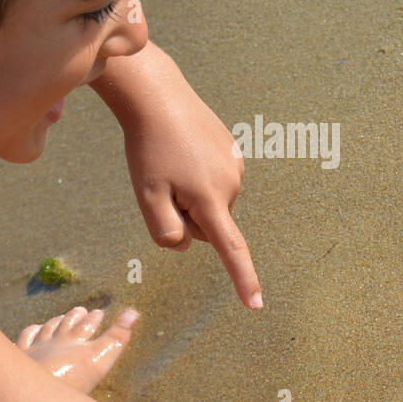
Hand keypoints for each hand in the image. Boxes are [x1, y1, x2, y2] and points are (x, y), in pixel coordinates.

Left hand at [96, 45, 260, 308]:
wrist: (158, 96)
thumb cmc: (147, 148)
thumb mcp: (146, 196)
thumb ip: (165, 231)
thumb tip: (187, 243)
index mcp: (211, 198)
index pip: (230, 250)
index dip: (243, 280)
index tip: (255, 305)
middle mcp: (232, 184)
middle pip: (208, 225)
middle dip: (186, 215)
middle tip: (162, 182)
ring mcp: (236, 166)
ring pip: (211, 203)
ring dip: (190, 194)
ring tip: (170, 162)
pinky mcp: (233, 152)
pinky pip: (213, 182)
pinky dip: (197, 176)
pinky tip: (182, 152)